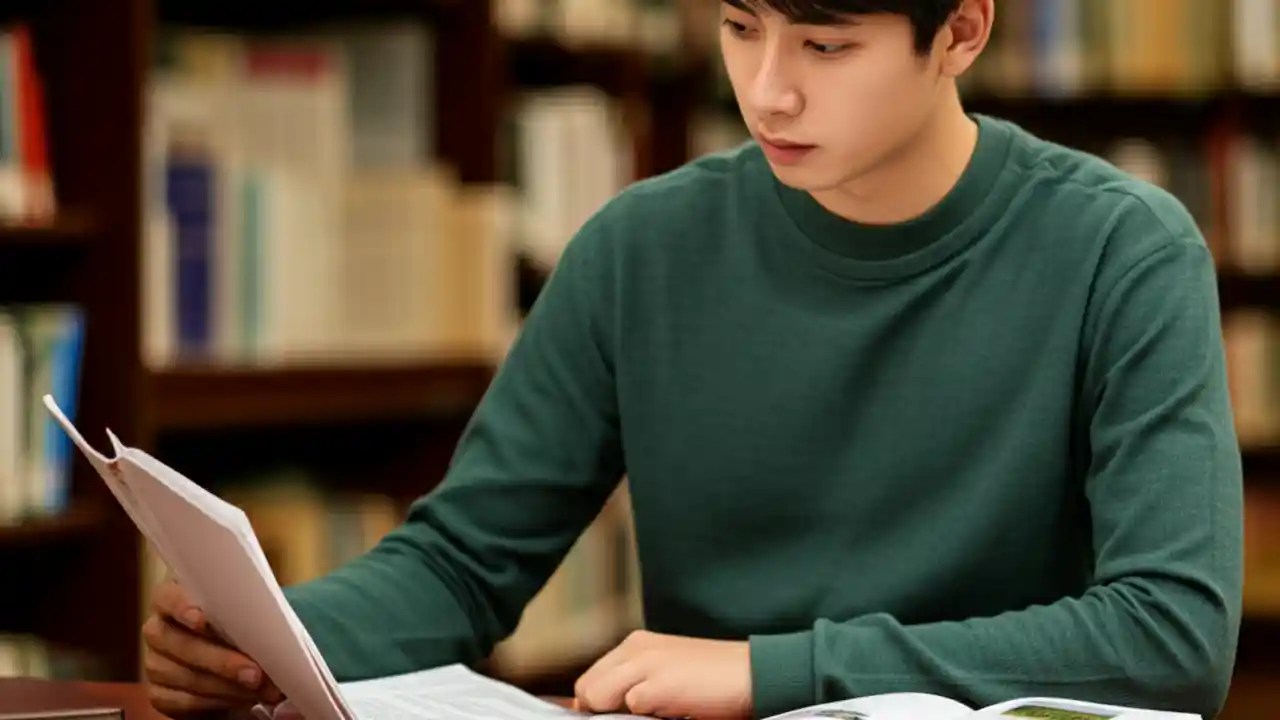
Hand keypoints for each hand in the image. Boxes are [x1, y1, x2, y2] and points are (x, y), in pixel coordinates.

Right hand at [142, 578, 284, 714]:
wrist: (234, 662)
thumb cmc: (243, 627)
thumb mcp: (249, 613)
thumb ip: (252, 611)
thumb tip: (277, 629)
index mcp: (176, 597)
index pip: (167, 597)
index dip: (181, 606)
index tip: (202, 619)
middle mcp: (159, 628)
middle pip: (178, 642)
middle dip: (220, 660)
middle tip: (254, 673)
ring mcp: (155, 662)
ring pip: (183, 675)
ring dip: (224, 686)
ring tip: (258, 689)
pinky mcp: (159, 693)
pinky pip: (183, 701)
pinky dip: (215, 702)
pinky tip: (240, 699)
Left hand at [573, 630, 752, 718]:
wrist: (757, 676)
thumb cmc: (718, 682)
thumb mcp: (667, 676)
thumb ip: (633, 687)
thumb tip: (598, 709)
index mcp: (638, 644)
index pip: (590, 679)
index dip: (595, 705)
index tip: (610, 716)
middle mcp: (637, 648)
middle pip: (587, 688)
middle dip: (601, 709)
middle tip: (636, 716)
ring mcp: (645, 664)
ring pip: (595, 696)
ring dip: (618, 713)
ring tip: (656, 713)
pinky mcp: (657, 684)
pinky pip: (627, 708)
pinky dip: (644, 717)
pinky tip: (671, 713)